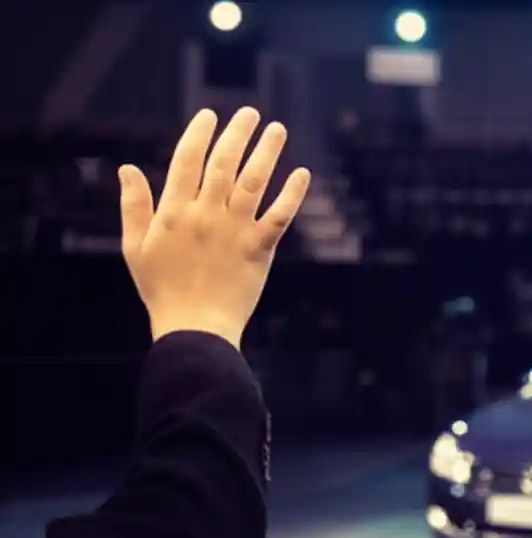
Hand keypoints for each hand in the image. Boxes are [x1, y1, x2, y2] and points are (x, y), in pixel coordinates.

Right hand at [119, 107, 311, 349]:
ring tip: (278, 129)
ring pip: (254, 181)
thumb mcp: (135, 247)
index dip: (199, 134)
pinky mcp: (259, 249)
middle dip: (237, 133)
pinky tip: (302, 173)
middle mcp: (205, 215)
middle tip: (250, 112)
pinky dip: (292, 194)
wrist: (195, 328)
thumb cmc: (161, 290)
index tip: (210, 115)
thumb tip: (127, 168)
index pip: (187, 160)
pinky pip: (279, 216)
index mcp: (174, 212)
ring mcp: (234, 230)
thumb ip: (134, 205)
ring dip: (267, 152)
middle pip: (224, 163)